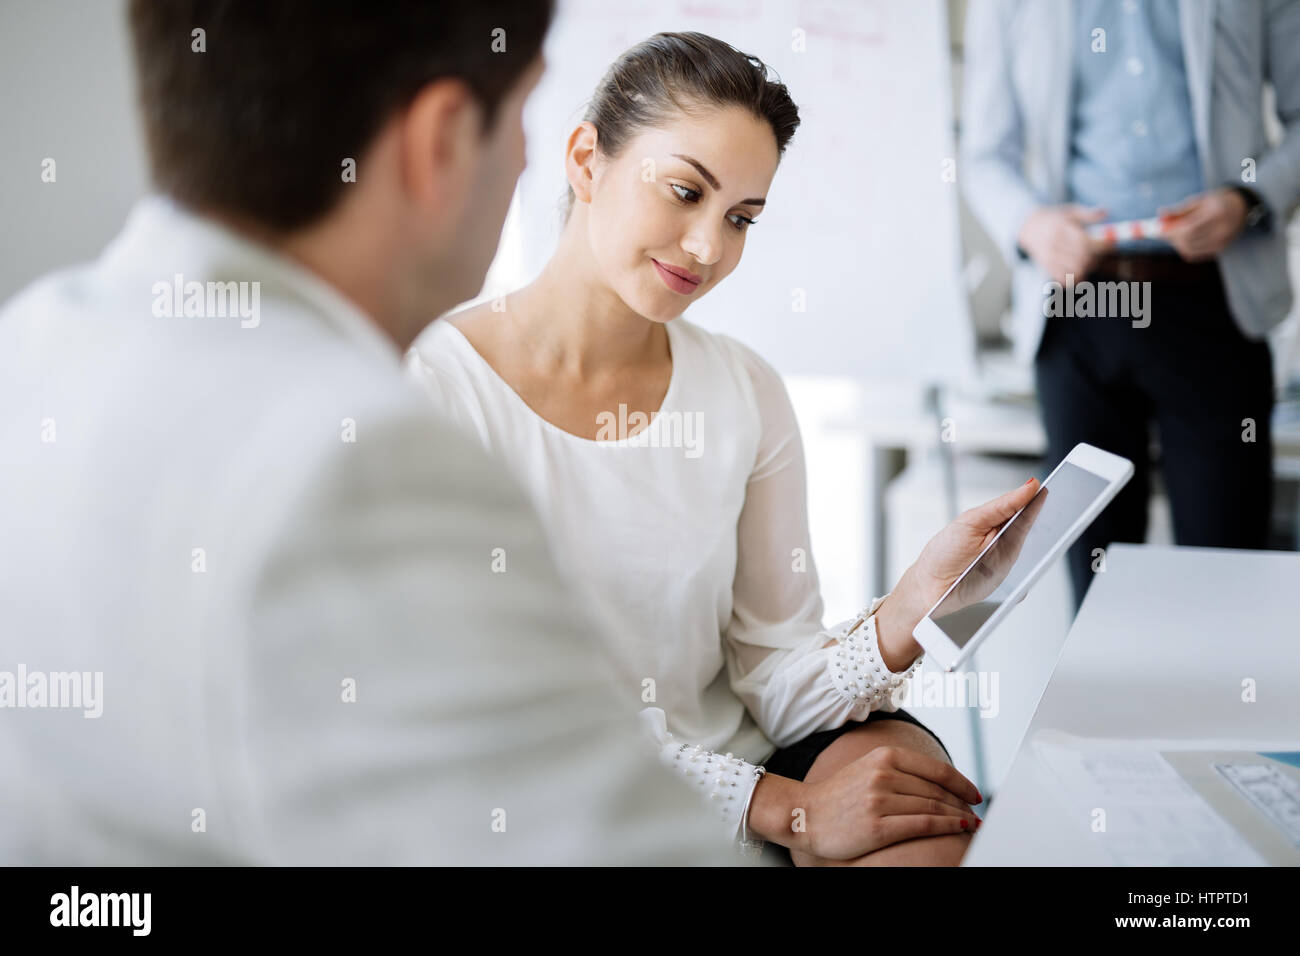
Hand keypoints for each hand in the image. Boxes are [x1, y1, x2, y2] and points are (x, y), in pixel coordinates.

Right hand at [798, 745, 982, 860]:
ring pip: (934, 806)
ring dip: (959, 817)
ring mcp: (880, 800)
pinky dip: (947, 826)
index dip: (962, 783)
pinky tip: (959, 828)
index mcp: (884, 756)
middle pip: (938, 790)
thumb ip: (900, 770)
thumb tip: (938, 780)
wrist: (805, 814)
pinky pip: (923, 823)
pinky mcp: (877, 826)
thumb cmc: (839, 795)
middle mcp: (884, 774)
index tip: (976, 794)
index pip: (936, 770)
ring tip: (972, 824)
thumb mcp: (869, 768)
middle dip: (963, 804)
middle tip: (977, 813)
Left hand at [874, 478, 1039, 669]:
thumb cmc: (944, 553)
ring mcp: (1010, 564)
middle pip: (1038, 530)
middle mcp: (1008, 543)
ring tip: (1054, 529)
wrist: (928, 588)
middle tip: (1064, 506)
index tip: (1055, 488)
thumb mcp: (971, 521)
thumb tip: (1030, 485)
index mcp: (998, 522)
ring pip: (1038, 553)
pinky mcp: (1010, 585)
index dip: (1042, 499)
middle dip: (1052, 519)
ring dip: (1047, 544)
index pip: (1027, 508)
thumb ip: (1002, 506)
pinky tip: (1039, 560)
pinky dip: (1034, 572)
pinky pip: (1029, 579)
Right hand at [1017, 204, 1109, 283]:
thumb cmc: (1056, 219)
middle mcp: (1053, 243)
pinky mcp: (1047, 266)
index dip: (1101, 245)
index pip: (1084, 242)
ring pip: (1075, 269)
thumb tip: (1106, 213)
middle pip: (1081, 257)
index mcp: (1061, 228)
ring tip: (1090, 262)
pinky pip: (1064, 278)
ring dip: (1087, 268)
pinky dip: (1075, 278)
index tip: (1111, 244)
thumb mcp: (1070, 212)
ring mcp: (1049, 257)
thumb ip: (1088, 214)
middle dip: (1096, 257)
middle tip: (1100, 254)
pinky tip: (1080, 272)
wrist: (1029, 227)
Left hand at [1161, 188, 1247, 260]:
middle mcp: (1222, 229)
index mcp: (1217, 213)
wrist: (1241, 207)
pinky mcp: (1221, 249)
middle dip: (1171, 238)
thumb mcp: (1199, 200)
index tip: (1158, 229)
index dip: (1171, 231)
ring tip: (1174, 233)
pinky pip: (1196, 254)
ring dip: (1176, 243)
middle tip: (1163, 231)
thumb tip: (1159, 214)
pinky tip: (1184, 239)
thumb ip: (1179, 209)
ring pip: (1190, 250)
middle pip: (1188, 241)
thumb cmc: (1216, 201)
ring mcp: (1223, 241)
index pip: (1189, 228)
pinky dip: (1185, 248)